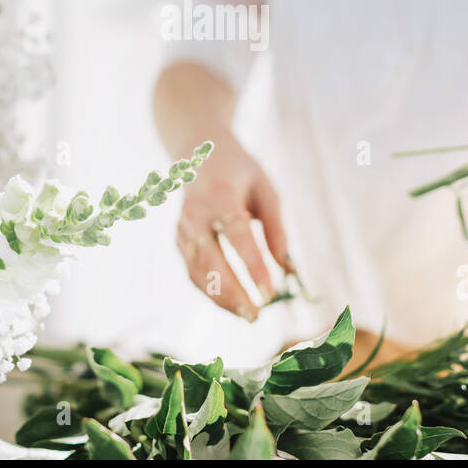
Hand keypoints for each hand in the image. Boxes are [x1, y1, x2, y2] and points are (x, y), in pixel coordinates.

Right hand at [175, 129, 292, 320]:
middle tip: (256, 315)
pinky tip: (233, 304)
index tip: (269, 293)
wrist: (198, 152)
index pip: (237, 234)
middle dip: (231, 292)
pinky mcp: (179, 240)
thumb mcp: (266, 189)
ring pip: (197, 271)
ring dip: (221, 298)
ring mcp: (182, 228)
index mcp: (220, 194)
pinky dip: (211, 292)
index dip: (252, 265)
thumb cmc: (240, 172)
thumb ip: (276, 228)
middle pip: (209, 259)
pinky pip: (193, 272)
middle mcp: (195, 213)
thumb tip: (288, 270)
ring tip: (249, 316)